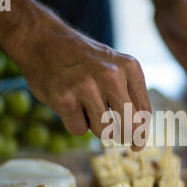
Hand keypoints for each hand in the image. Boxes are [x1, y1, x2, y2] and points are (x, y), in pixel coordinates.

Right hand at [0, 0, 150, 149]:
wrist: (43, 40)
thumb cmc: (83, 60)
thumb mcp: (115, 68)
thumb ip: (129, 97)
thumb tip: (139, 139)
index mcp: (129, 67)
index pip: (143, 112)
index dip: (141, 134)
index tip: (137, 146)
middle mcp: (111, 76)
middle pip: (128, 126)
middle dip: (122, 136)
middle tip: (114, 135)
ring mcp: (87, 87)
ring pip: (104, 132)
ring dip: (95, 127)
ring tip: (85, 106)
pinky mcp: (65, 98)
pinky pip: (79, 130)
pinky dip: (74, 123)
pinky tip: (69, 105)